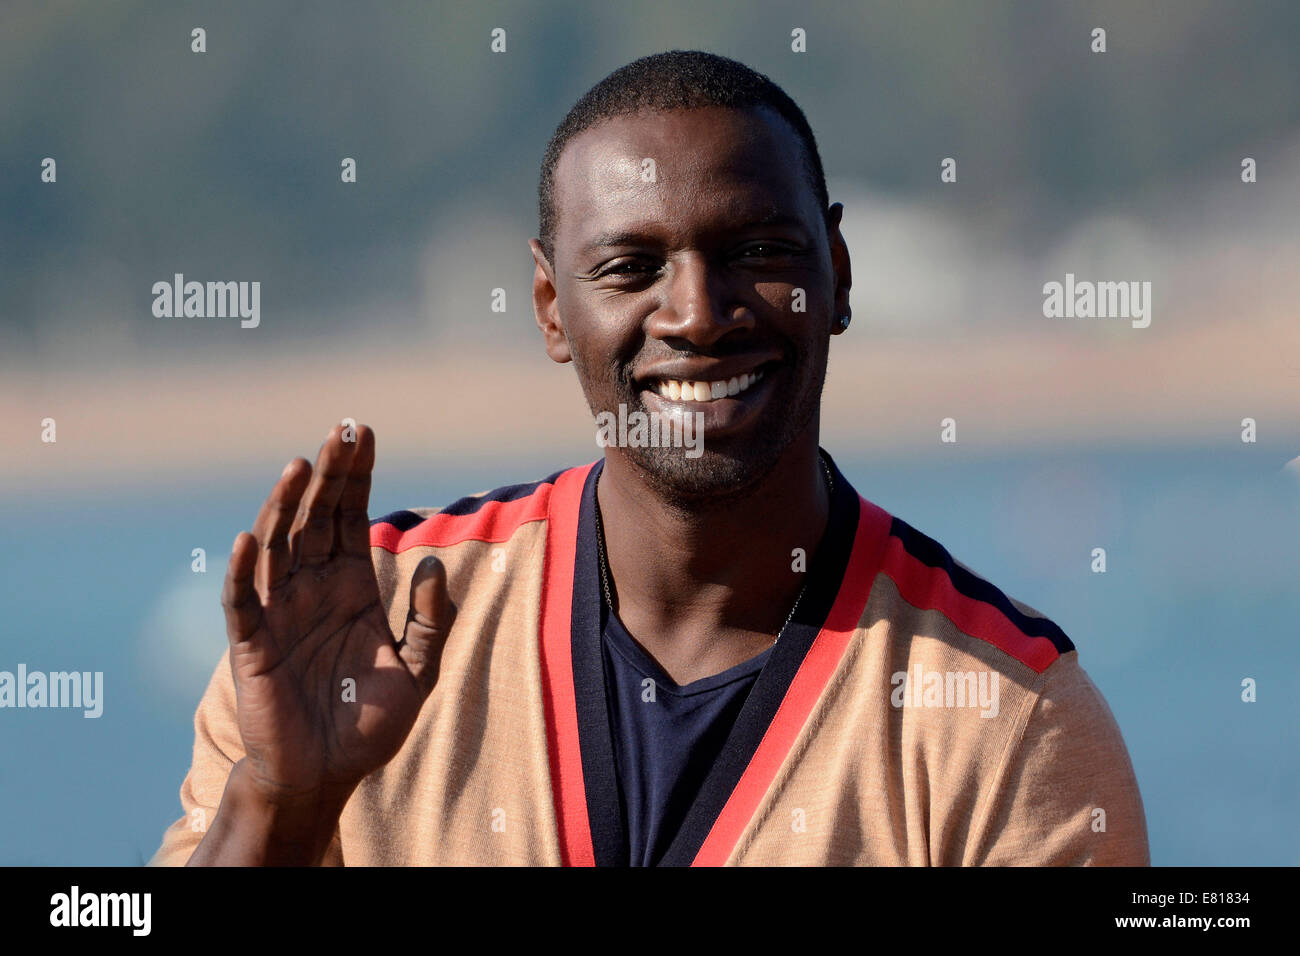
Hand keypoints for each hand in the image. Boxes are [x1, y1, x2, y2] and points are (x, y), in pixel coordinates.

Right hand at [220, 423, 454, 806]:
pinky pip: (243, 601)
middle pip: (316, 517)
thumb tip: (433, 564)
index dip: (356, 474)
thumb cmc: (369, 722)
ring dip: (285, 505)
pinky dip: (242, 572)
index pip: (350, 515)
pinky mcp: (251, 644)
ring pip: (278, 545)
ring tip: (301, 466)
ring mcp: (279, 611)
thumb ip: (429, 621)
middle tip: (340, 429)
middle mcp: (312, 587)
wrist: (326, 774)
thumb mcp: (418, 670)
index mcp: (350, 584)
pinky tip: (250, 540)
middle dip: (328, 474)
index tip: (363, 430)